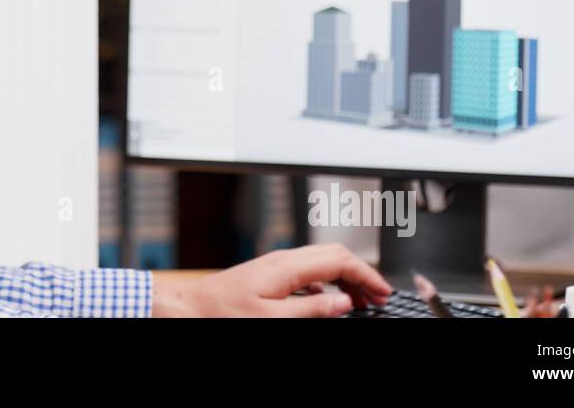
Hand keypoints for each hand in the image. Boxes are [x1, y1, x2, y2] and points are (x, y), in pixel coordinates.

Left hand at [150, 243, 391, 316]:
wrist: (189, 308)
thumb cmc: (222, 313)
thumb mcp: (272, 319)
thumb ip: (311, 309)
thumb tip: (343, 302)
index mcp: (287, 267)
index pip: (339, 259)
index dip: (367, 274)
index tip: (383, 292)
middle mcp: (283, 260)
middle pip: (334, 255)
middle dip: (361, 273)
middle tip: (377, 298)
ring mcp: (276, 264)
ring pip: (322, 261)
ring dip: (345, 278)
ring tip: (360, 301)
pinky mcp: (270, 273)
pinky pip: (308, 271)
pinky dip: (327, 283)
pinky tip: (329, 301)